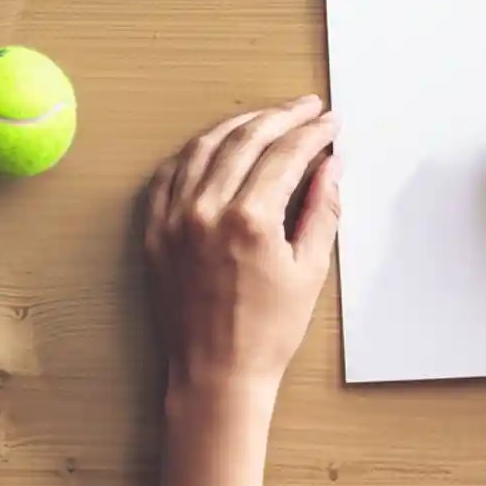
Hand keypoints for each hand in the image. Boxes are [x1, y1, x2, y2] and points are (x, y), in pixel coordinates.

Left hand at [145, 95, 340, 400]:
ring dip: (238, 125)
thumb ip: (321, 210)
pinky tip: (215, 146)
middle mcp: (206, 210)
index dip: (312, 132)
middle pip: (246, 139)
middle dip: (281, 117)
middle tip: (305, 109)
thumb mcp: (309, 271)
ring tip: (265, 118)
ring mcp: (174, 219)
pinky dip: (194, 152)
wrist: (215, 376)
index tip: (329, 123)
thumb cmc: (267, 332)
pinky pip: (169, 175)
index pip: (286, 154)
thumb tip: (331, 165)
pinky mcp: (154, 232)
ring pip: (204, 147)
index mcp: (250, 220)